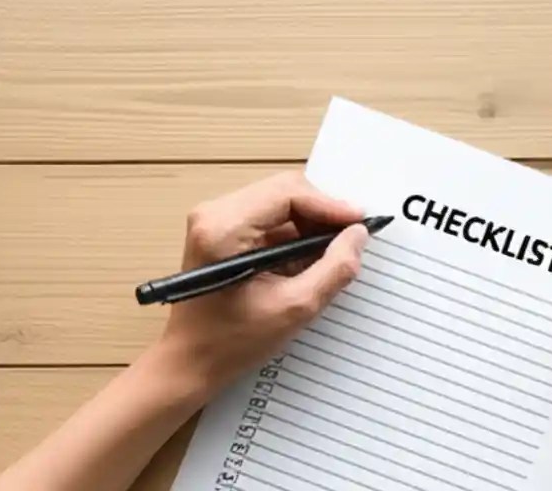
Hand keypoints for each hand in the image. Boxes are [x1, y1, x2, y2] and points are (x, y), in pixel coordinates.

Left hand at [156, 171, 367, 398]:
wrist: (190, 361)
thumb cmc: (231, 342)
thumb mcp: (295, 308)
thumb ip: (333, 269)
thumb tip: (358, 235)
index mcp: (223, 229)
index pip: (288, 193)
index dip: (330, 205)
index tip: (361, 224)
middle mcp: (214, 214)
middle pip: (285, 191)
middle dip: (323, 212)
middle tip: (352, 237)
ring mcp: (215, 220)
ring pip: (281, 201)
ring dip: (311, 222)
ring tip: (333, 251)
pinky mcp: (222, 230)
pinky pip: (270, 216)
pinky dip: (296, 231)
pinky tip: (310, 256)